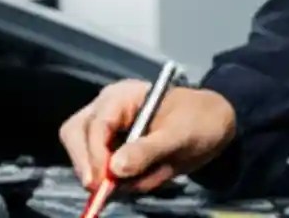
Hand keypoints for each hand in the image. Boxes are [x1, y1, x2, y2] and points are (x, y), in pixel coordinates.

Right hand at [58, 80, 236, 192]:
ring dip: (108, 176)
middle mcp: (106, 111)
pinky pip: (104, 171)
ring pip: (84, 155)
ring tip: (149, 177)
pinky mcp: (113, 151)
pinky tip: (150, 176)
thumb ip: (147, 150)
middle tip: (102, 191)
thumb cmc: (198, 120)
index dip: (93, 154)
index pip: (95, 124)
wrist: (213, 126)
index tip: (102, 182)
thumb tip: (116, 169)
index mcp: (120, 97)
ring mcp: (107, 131)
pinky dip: (121, 183)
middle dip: (87, 164)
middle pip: (75, 135)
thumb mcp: (179, 135)